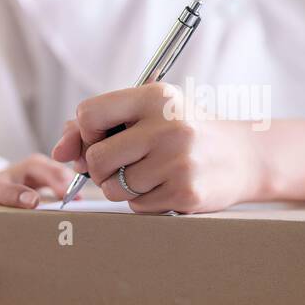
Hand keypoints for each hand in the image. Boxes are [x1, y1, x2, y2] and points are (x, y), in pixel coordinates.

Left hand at [50, 82, 262, 213]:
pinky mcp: (185, 193)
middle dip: (101, 168)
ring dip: (123, 188)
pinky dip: (145, 202)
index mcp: (156, 97)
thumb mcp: (152, 114)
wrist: (245, 155)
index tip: (102, 138)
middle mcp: (167, 126)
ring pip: (114, 188)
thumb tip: (59, 151)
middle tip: (124, 163)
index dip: (86, 133)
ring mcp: (178, 161)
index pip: (89, 114)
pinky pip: (137, 207)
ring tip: (150, 175)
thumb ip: (102, 124)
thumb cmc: (187, 131)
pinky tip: (166, 187)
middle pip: (96, 158)